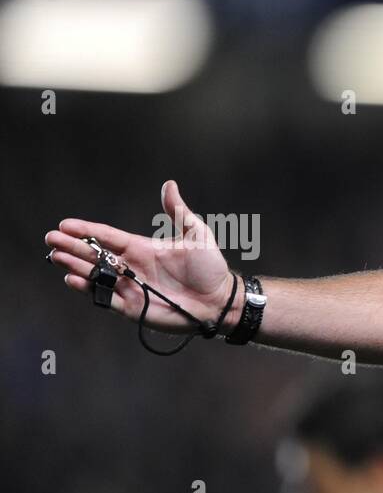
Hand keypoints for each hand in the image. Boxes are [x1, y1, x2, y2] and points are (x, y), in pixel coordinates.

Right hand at [45, 180, 235, 332]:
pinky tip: (75, 280)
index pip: (106, 236)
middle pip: (94, 255)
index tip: (64, 225)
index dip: (86, 230)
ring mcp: (130, 287)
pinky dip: (90, 290)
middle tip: (51, 240)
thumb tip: (170, 185)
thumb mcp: (196, 235)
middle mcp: (131, 266)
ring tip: (57, 258)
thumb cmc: (210, 268)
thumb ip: (178, 212)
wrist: (221, 300)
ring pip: (95, 275)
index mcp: (141, 248)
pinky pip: (106, 298)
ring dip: (75, 266)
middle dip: (72, 247)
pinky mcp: (133, 307)